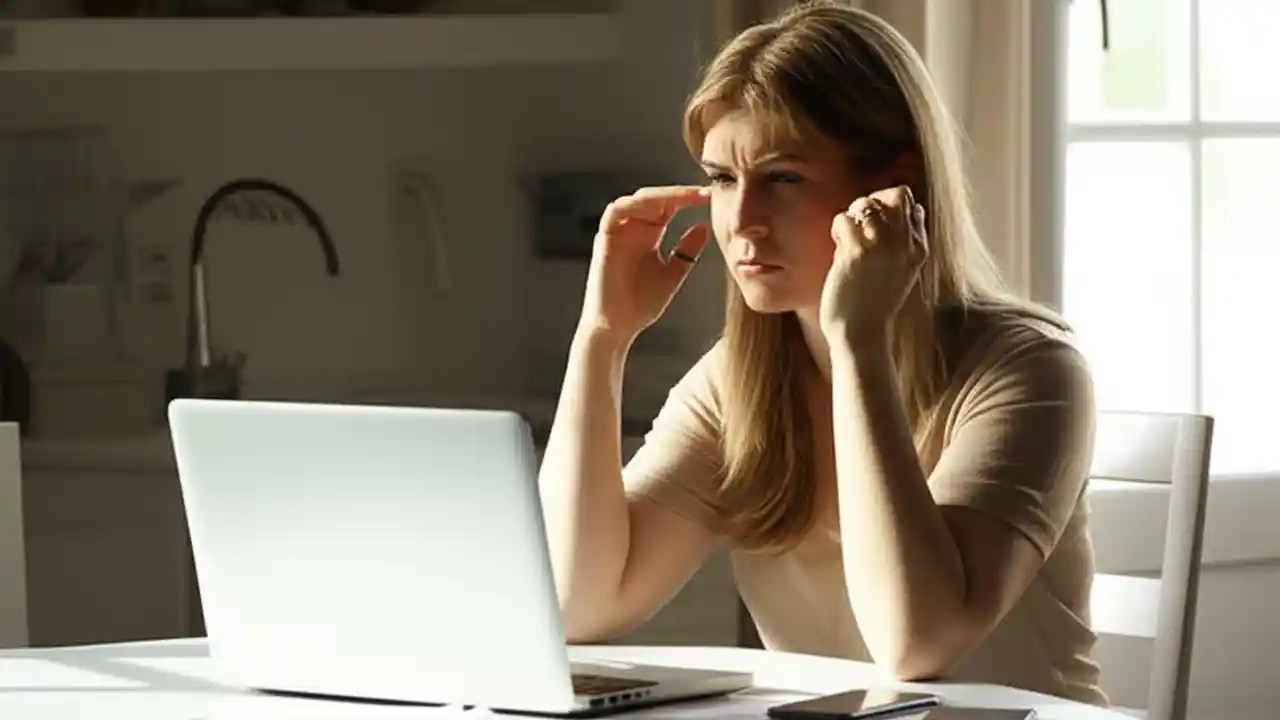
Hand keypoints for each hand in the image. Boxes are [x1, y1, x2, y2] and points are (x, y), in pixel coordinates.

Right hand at [578, 186, 710, 343]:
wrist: (618, 326)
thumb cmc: (641, 303)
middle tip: (704, 192)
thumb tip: (704, 225)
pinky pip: (615, 212)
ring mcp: (618, 232)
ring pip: (637, 200)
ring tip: (684, 197)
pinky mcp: (604, 239)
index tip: (713, 197)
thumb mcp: (674, 273)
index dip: (690, 199)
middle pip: (656, 198)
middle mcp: (633, 228)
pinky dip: (633, 205)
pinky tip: (654, 206)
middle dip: (680, 193)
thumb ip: (687, 250)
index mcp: (650, 234)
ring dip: (660, 195)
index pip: (670, 206)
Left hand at [820, 185, 927, 347]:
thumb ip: (901, 242)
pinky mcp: (857, 252)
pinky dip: (837, 229)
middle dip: (873, 201)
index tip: (875, 229)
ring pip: (866, 203)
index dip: (889, 207)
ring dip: (852, 216)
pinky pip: (843, 219)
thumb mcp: (901, 271)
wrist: (862, 334)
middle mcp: (905, 243)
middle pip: (896, 193)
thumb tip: (887, 210)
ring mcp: (882, 246)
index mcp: (918, 248)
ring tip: (847, 239)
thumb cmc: (874, 304)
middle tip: (860, 226)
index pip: (912, 204)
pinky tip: (838, 250)